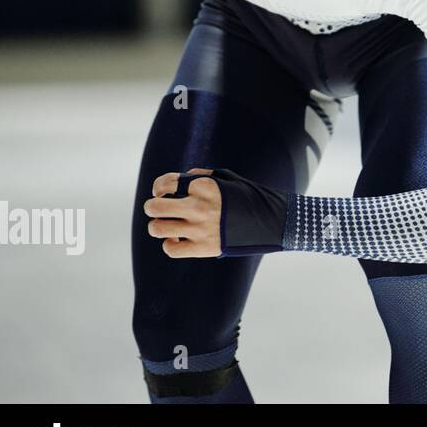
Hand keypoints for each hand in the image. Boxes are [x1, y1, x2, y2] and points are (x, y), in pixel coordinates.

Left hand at [145, 167, 288, 257]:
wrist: (274, 222)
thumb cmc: (251, 199)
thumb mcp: (230, 180)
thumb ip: (203, 177)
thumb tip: (181, 180)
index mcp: (206, 186)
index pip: (165, 183)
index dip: (159, 187)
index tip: (162, 192)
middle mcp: (200, 206)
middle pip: (155, 206)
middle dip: (152, 206)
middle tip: (157, 209)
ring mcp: (201, 229)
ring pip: (158, 228)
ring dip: (157, 226)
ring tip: (165, 226)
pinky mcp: (204, 248)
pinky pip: (171, 249)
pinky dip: (170, 245)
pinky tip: (178, 240)